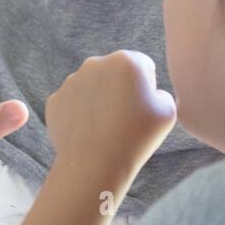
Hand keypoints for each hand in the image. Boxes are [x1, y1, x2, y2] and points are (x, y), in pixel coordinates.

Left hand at [45, 50, 176, 171]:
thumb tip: (151, 94)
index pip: (143, 67)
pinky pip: (73, 103)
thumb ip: (162, 94)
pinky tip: (89, 132)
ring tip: (107, 128)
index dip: (147, 89)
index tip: (143, 109)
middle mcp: (95, 63)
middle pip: (115, 73)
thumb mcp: (168, 112)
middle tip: (125, 119)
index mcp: (126, 61)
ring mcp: (71, 81)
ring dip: (100, 100)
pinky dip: (80, 114)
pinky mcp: (55, 100)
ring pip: (92, 86)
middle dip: (120, 89)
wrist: (96, 164)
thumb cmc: (137, 137)